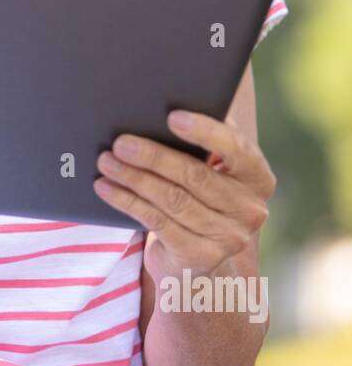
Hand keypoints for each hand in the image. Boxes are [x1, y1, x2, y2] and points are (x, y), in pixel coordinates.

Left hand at [93, 109, 275, 280]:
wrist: (196, 255)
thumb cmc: (198, 196)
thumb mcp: (209, 170)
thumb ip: (201, 144)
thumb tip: (162, 108)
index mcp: (258, 178)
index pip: (236, 149)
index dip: (204, 132)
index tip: (171, 117)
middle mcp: (250, 210)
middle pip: (195, 176)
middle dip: (153, 156)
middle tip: (120, 143)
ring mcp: (228, 237)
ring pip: (172, 200)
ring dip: (134, 178)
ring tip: (106, 162)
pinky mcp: (200, 257)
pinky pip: (157, 222)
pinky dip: (127, 202)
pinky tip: (106, 188)